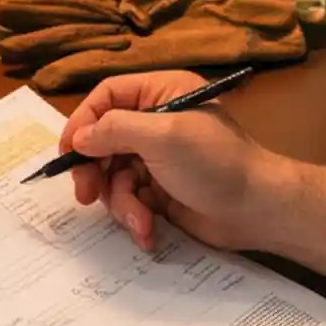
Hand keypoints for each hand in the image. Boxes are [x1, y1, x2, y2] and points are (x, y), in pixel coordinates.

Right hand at [61, 70, 285, 250]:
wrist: (258, 211)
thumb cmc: (216, 164)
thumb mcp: (164, 137)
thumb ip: (115, 130)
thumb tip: (80, 138)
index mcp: (161, 94)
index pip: (107, 97)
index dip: (82, 122)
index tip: (67, 153)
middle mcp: (156, 123)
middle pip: (103, 140)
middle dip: (94, 171)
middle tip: (85, 194)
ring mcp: (157, 159)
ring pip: (113, 176)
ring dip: (120, 202)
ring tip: (139, 220)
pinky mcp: (160, 191)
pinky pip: (130, 200)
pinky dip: (135, 217)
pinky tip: (148, 231)